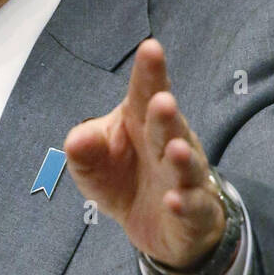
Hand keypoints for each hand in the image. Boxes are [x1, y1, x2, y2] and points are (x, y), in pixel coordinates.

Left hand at [63, 38, 225, 269]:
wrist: (157, 226)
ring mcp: (186, 178)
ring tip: (175, 148)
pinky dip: (186, 204)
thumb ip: (83, 151)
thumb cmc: (123, 179)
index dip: (149, 73)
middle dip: (165, 114)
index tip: (150, 48)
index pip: (146, 92)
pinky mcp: (196, 211)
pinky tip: (174, 201)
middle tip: (163, 101)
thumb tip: (77, 138)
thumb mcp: (92, 166)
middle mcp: (169, 144)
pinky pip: (193, 206)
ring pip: (186, 165)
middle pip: (168, 126)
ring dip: (182, 157)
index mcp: (142, 122)